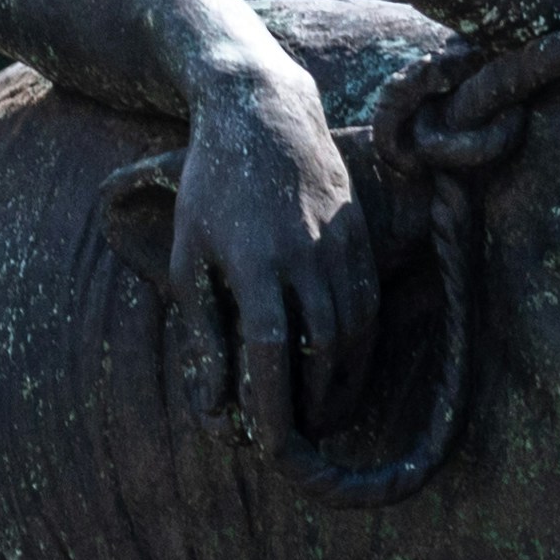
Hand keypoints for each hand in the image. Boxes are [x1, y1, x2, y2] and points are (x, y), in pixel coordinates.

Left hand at [164, 68, 374, 440]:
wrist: (264, 114)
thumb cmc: (213, 190)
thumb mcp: (189, 257)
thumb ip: (201, 332)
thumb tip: (208, 405)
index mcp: (257, 262)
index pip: (272, 351)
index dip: (273, 405)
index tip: (266, 445)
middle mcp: (307, 256)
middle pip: (323, 350)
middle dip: (314, 407)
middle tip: (298, 443)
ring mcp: (341, 245)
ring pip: (356, 332)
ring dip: (343, 385)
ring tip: (322, 420)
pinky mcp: (361, 237)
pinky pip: (370, 305)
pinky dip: (361, 350)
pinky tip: (344, 374)